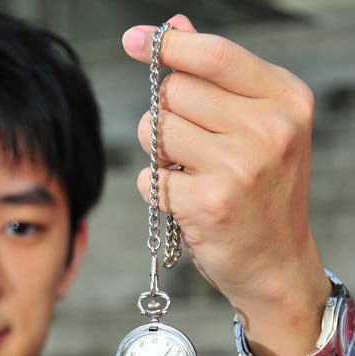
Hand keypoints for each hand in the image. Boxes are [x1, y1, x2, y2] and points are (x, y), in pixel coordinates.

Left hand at [123, 15, 345, 355]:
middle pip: (174, 92)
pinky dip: (156, 190)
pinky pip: (150, 177)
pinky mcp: (208, 203)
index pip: (214, 55)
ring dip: (158, 153)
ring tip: (189, 174)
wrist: (276, 266)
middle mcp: (268, 129)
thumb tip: (176, 26)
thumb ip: (220, 78)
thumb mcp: (259, 129)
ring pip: (156, 131)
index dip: (168, 45)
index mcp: (285, 100)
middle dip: (165, 115)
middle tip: (187, 146)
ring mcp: (239, 167)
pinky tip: (185, 203)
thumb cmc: (263, 195)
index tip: (134, 39)